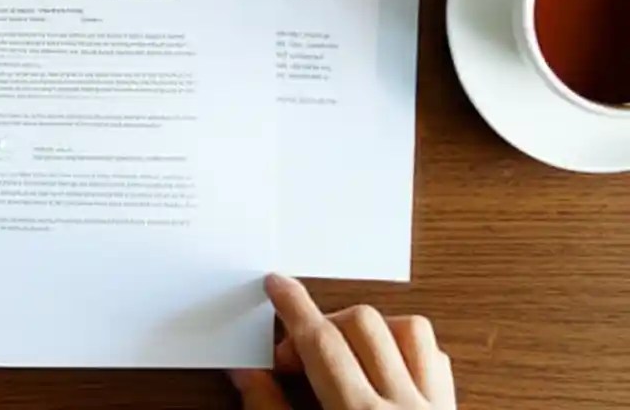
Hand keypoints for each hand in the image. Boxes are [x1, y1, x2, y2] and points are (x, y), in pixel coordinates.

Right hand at [229, 275, 454, 409]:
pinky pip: (436, 361)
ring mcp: (435, 408)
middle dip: (323, 325)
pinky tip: (384, 372)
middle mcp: (402, 407)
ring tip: (345, 357)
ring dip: (372, 332)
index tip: (277, 285)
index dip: (294, 306)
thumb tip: (246, 372)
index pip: (320, 342)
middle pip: (362, 324)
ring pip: (409, 330)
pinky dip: (407, 353)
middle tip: (295, 359)